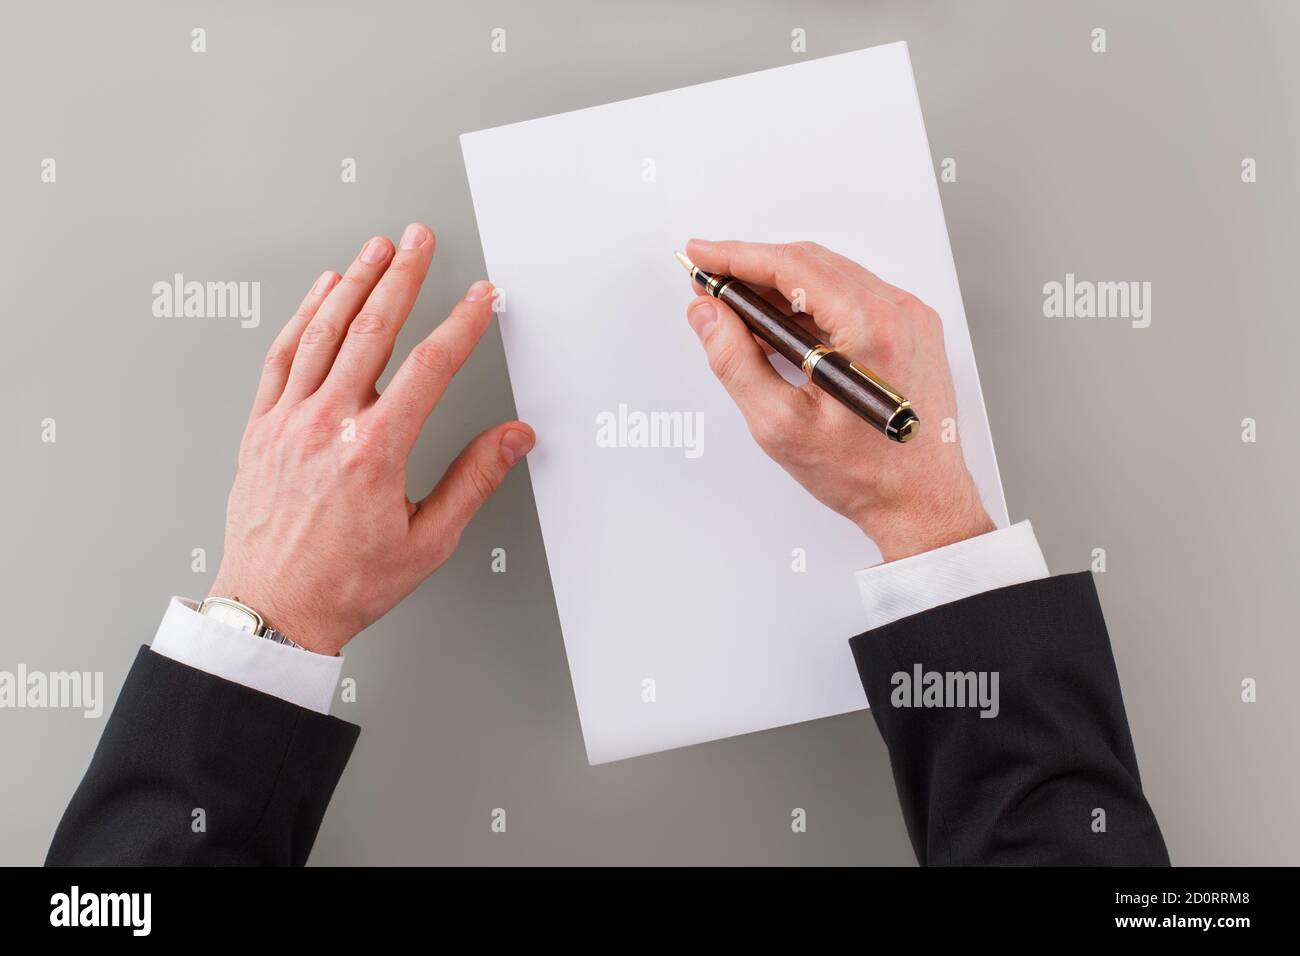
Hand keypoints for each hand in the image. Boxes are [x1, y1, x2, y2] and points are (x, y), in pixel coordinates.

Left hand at [209, 223, 533, 655]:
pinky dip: (302, 317)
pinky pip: (282, 357)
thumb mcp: (429, 540)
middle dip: (402, 277)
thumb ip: (474, 479)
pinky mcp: (260, 428)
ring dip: (353, 283)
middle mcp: (327, 425)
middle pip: (372, 330)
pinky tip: (319, 293)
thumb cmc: (347, 583)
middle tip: (420, 240)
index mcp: (374, 451)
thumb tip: (514, 439)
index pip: (429, 367)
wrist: (272, 611)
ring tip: (375, 249)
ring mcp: (287, 422)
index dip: (462, 324)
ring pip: (324, 332)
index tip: (481, 298)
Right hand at [682, 238, 991, 562]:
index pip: (792, 267)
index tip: (702, 255)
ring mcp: (910, 319)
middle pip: (811, 264)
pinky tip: (780, 325)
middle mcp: (899, 312)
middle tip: (710, 283)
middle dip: (754, 268)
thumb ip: (736, 362)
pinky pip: (852, 297)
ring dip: (780, 285)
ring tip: (736, 307)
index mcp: (873, 328)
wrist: (920, 503)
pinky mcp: (911, 331)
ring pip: (831, 278)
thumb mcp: (782, 424)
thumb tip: (708, 316)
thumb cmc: (866, 474)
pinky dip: (810, 303)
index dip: (738, 256)